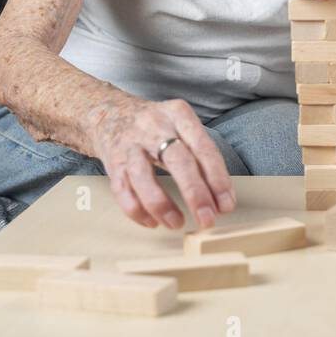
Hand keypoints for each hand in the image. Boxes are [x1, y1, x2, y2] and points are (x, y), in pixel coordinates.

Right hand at [90, 98, 235, 229]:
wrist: (110, 113)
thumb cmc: (156, 126)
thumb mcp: (181, 126)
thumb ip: (200, 156)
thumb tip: (220, 196)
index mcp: (179, 115)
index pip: (203, 148)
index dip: (217, 179)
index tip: (226, 205)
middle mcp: (154, 126)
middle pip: (177, 160)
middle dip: (195, 193)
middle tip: (207, 219)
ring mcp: (130, 143)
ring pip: (143, 176)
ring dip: (162, 205)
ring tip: (177, 223)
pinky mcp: (113, 161)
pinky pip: (122, 190)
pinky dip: (137, 210)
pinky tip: (152, 222)